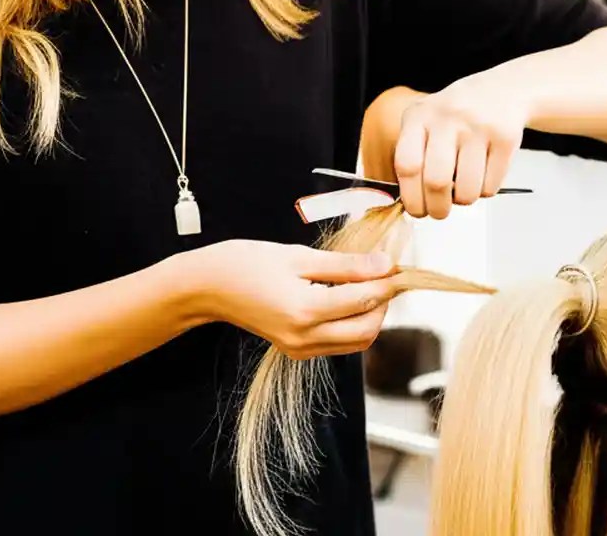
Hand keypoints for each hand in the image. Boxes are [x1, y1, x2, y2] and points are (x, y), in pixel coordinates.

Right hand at [180, 240, 400, 358]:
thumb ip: (346, 264)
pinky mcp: (296, 351)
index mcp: (305, 310)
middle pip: (368, 329)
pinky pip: (339, 344)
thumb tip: (385, 265)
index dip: (388, 281)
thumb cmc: (246, 263)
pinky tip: (347, 300)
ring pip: (357, 341)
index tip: (398, 263)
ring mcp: (300, 348)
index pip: (364, 299)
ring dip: (370, 316)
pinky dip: (352, 324)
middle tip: (386, 275)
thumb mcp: (298, 255)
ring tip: (368, 285)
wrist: (208, 287)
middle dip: (384, 303)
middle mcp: (304, 337)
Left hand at [393, 72, 526, 218]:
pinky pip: (490, 186)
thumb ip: (414, 157)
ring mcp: (478, 127)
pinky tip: (482, 175)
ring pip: (467, 190)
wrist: (501, 91)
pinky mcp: (505, 138)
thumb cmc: (455, 117)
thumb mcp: (425, 123)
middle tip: (440, 212)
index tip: (417, 210)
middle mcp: (447, 118)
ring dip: (463, 200)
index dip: (411, 196)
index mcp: (419, 116)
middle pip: (436, 181)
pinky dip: (484, 191)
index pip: (407, 165)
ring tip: (463, 190)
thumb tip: (412, 203)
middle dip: (437, 208)